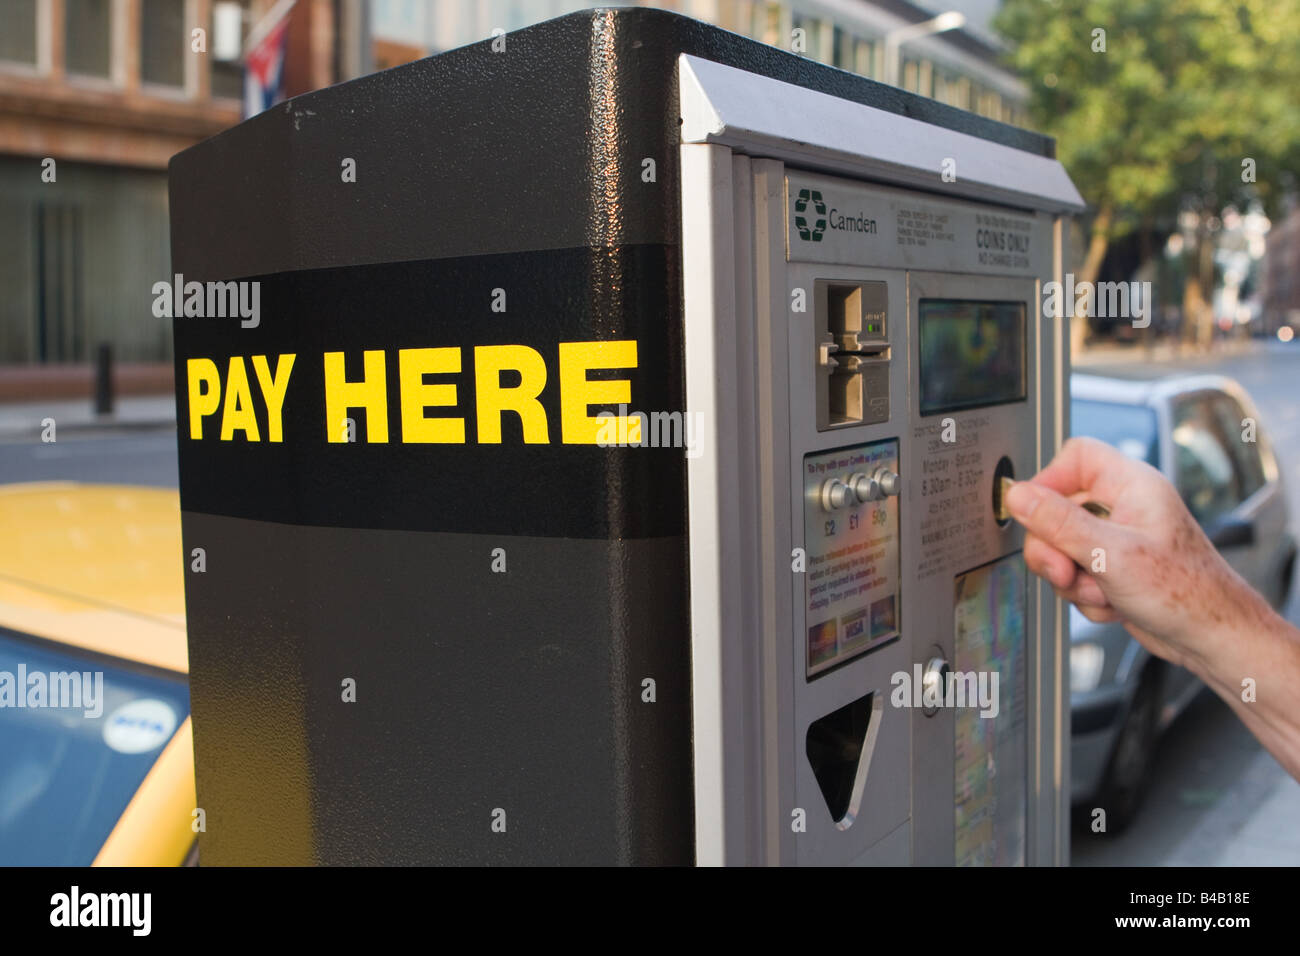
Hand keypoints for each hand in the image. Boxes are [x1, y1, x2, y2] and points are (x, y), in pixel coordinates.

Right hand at [1004, 437, 1266, 673]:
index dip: (1048, 481)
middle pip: (1057, 509)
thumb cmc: (1185, 592)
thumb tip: (1018, 495)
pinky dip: (1085, 594)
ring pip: (1061, 547)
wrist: (1210, 637)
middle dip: (1055, 549)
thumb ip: (1058, 522)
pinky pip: (1075, 573)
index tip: (1034, 512)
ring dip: (1072, 578)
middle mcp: (1124, 506)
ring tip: (1101, 592)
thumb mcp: (1110, 554)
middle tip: (1065, 570)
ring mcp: (1116, 538)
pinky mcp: (1111, 567)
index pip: (1075, 458)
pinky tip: (1111, 602)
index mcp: (1132, 485)